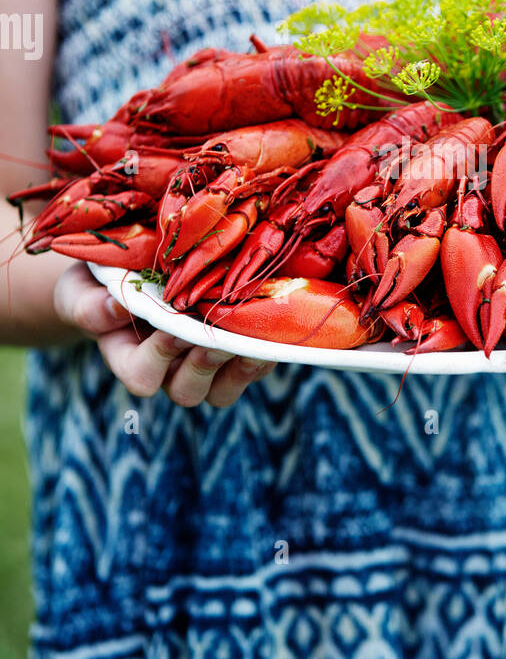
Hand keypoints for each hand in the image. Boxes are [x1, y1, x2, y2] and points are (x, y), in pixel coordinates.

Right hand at [53, 262, 276, 406]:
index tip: (169, 325)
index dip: (157, 358)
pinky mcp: (236, 351)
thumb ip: (89, 303)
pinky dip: (263, 348)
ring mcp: (204, 365)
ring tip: (247, 337)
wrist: (139, 267)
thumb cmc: (104, 279)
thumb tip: (117, 305)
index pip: (142, 377)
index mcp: (129, 358)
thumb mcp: (82, 287)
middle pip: (187, 392)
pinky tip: (269, 324)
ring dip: (237, 366)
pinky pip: (254, 366)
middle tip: (213, 337)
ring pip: (223, 391)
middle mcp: (169, 371)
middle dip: (202, 365)